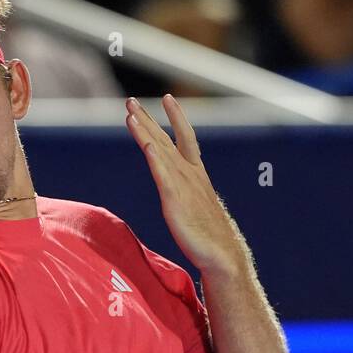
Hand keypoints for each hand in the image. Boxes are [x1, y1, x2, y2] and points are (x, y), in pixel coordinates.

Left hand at [125, 94, 242, 280]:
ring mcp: (183, 188)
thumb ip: (188, 194)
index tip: (167, 98)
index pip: (186, 139)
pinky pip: (164, 178)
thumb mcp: (196, 207)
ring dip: (145, 133)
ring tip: (130, 115)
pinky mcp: (176, 203)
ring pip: (160, 154)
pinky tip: (148, 147)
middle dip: (148, 119)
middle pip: (166, 140)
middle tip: (130, 100)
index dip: (177, 118)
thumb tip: (182, 193)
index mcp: (196, 175)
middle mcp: (189, 175)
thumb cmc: (209, 235)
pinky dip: (156, 161)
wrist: (222, 255)